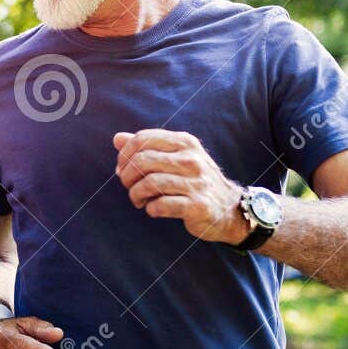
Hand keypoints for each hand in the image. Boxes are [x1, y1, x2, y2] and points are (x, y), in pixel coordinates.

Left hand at [113, 129, 246, 244]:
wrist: (230, 209)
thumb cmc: (195, 182)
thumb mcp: (176, 158)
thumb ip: (147, 148)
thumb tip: (117, 138)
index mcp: (185, 143)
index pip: (142, 139)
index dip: (124, 155)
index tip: (123, 169)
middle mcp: (192, 159)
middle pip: (142, 161)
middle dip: (127, 176)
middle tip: (129, 187)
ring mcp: (196, 182)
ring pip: (148, 183)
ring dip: (136, 195)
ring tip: (139, 200)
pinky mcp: (197, 206)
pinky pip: (160, 205)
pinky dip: (150, 209)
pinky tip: (153, 209)